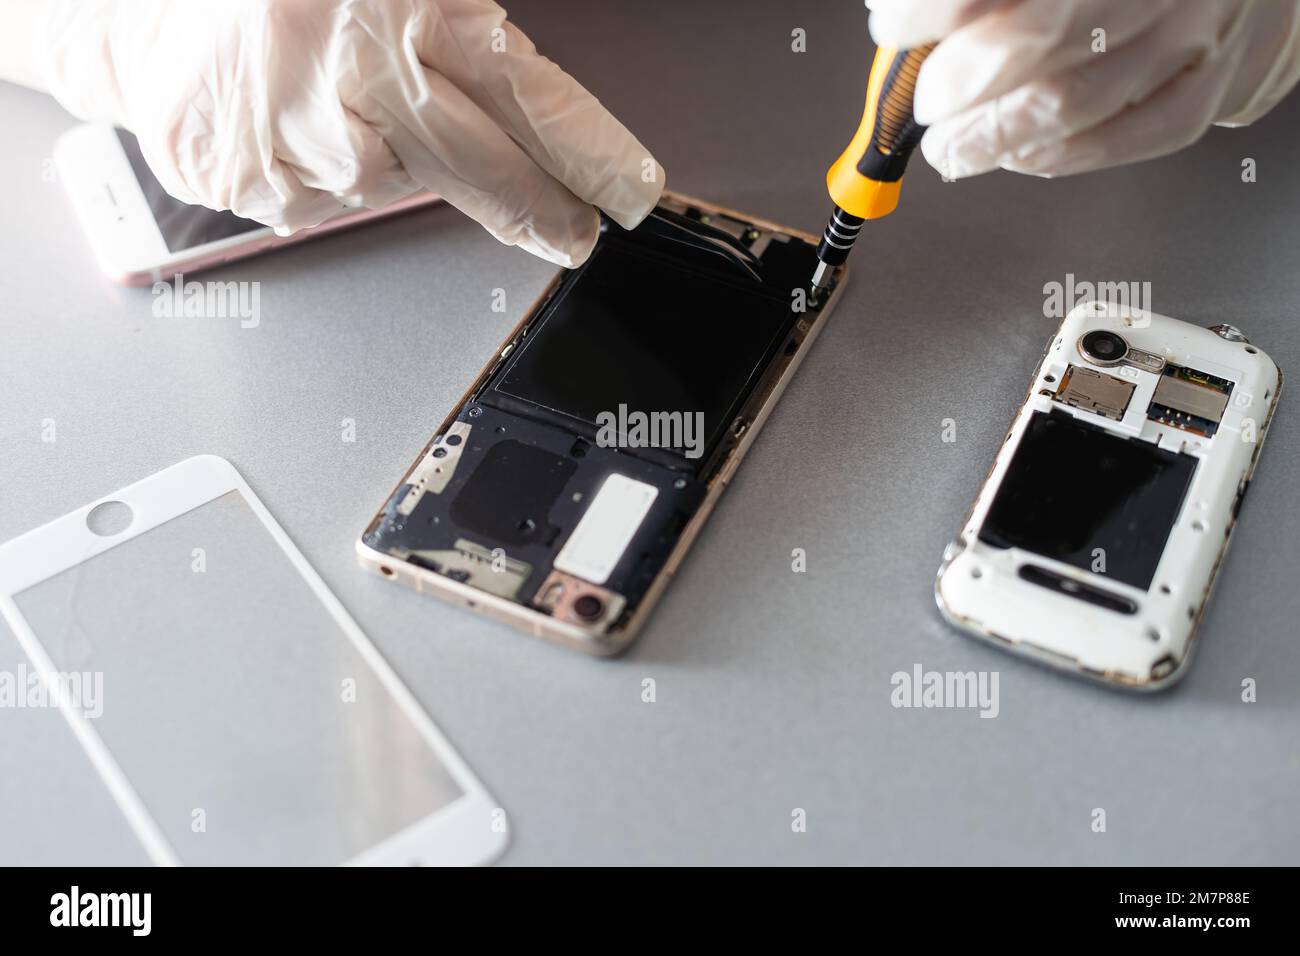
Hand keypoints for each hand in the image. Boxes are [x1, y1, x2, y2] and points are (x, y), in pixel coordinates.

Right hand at [41, 0, 663, 265]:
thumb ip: (459, 36)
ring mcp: (289, 126)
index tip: (633, 191)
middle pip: (477, 161)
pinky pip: (321, 204)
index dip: (587, 148)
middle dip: (538, 207)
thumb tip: (546, 119)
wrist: (130, 1)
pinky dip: (326, 175)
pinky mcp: (243, 177)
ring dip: (394, 159)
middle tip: (576, 234)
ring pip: (391, 184)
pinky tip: (300, 129)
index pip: (523, 88)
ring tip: (354, 108)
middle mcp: (345, 60)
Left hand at [867, 0, 1299, 178]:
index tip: (892, 28)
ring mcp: (1188, 30)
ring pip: (1074, 100)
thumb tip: (898, 18)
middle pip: (1042, 35)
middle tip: (927, 106)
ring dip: (994, 136)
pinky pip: (1127, 137)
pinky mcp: (1203, 87)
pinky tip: (1017, 155)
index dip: (933, 7)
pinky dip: (1056, 155)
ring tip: (952, 146)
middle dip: (961, 83)